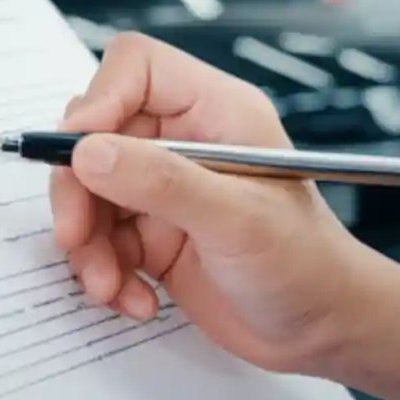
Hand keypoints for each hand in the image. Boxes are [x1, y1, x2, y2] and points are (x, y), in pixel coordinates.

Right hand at [52, 32, 396, 373]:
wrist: (323, 331)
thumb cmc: (305, 264)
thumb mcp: (235, 219)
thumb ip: (160, 182)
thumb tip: (88, 151)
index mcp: (215, 111)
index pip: (136, 68)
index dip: (98, 102)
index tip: (79, 155)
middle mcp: (184, 140)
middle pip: (96, 133)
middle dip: (79, 190)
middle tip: (76, 236)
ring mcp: (164, 188)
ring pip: (89, 191)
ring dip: (88, 244)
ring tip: (110, 285)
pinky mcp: (151, 232)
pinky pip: (99, 238)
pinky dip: (104, 272)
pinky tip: (136, 299)